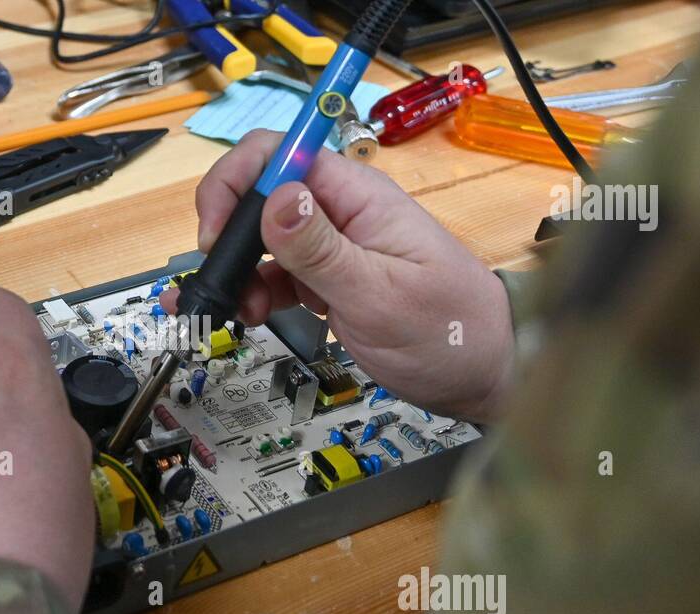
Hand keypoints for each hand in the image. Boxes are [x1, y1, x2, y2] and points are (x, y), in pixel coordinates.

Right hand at [161, 130, 515, 421]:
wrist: (482, 374)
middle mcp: (341, 212)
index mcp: (358, 197)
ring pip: (263, 237)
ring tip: (239, 307)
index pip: (280, 153)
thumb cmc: (446, 332)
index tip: (217, 231)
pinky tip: (252, 313)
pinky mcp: (328, 278)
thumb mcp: (377, 294)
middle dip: (228, 228)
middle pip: (262, 192)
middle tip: (217, 273)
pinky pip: (277, 272)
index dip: (238, 180)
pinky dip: (256, 291)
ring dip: (239, 268)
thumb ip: (320, 249)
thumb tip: (275, 196)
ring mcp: (333, 245)